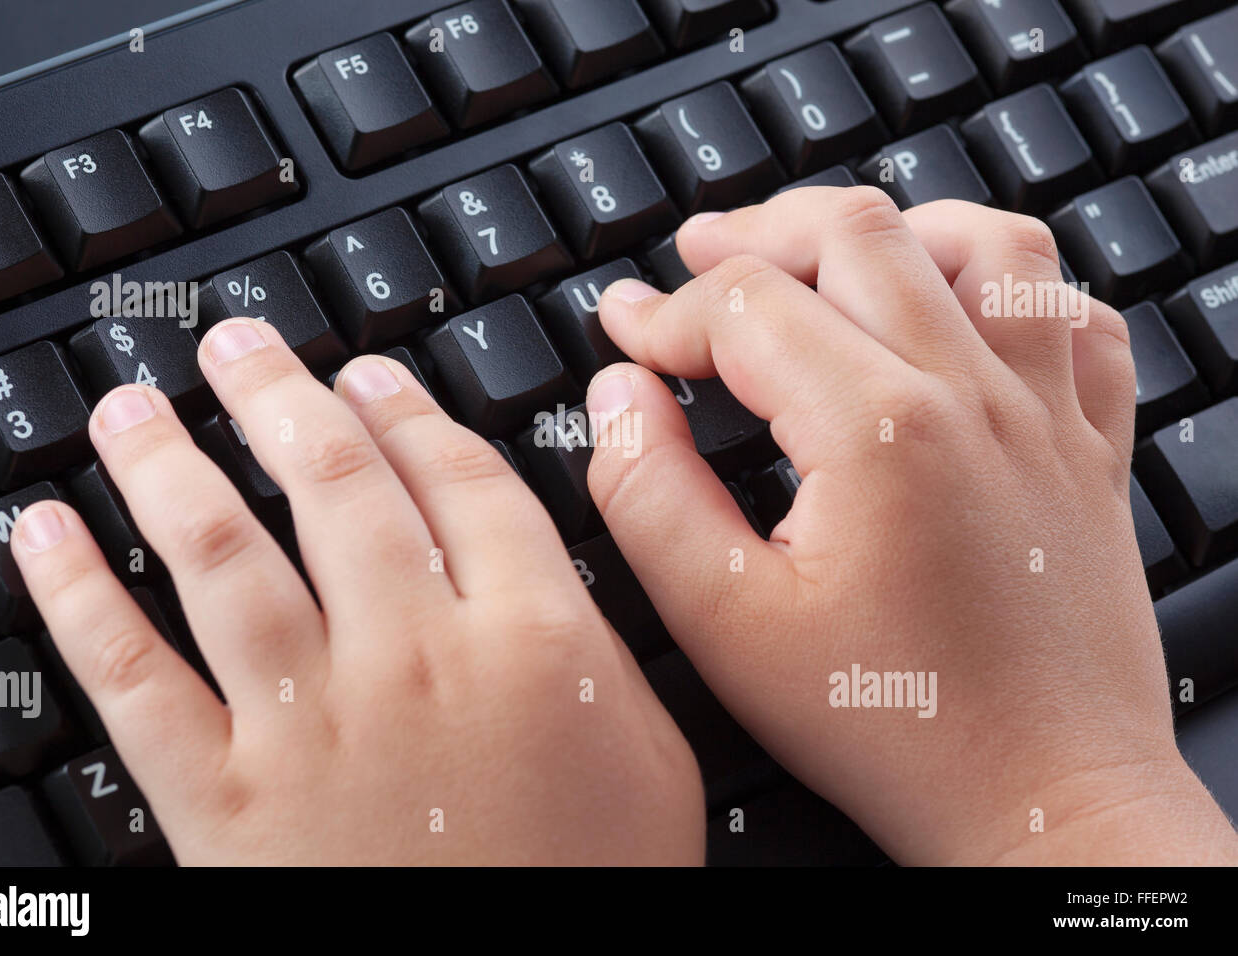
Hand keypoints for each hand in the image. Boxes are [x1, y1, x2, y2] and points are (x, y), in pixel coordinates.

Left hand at [11, 319, 704, 864]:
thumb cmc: (590, 890)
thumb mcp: (648, 755)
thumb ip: (594, 645)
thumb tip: (537, 565)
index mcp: (530, 638)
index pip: (460, 482)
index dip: (407, 413)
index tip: (367, 376)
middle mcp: (413, 657)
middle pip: (334, 485)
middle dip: (278, 397)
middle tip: (236, 347)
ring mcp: (312, 724)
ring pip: (223, 553)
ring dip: (170, 464)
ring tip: (135, 407)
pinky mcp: (226, 801)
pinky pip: (135, 678)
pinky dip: (79, 598)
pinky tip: (50, 536)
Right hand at [584, 188, 1237, 864]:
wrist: (1040, 798)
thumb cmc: (893, 726)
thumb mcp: (725, 623)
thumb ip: (649, 494)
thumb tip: (619, 397)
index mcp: (877, 430)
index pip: (748, 307)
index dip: (666, 309)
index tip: (626, 329)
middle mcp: (972, 397)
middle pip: (858, 233)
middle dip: (758, 231)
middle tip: (698, 254)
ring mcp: (1046, 415)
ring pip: (986, 244)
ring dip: (892, 229)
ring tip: (827, 252)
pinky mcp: (1090, 449)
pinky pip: (1077, 321)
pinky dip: (1016, 289)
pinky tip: (963, 312)